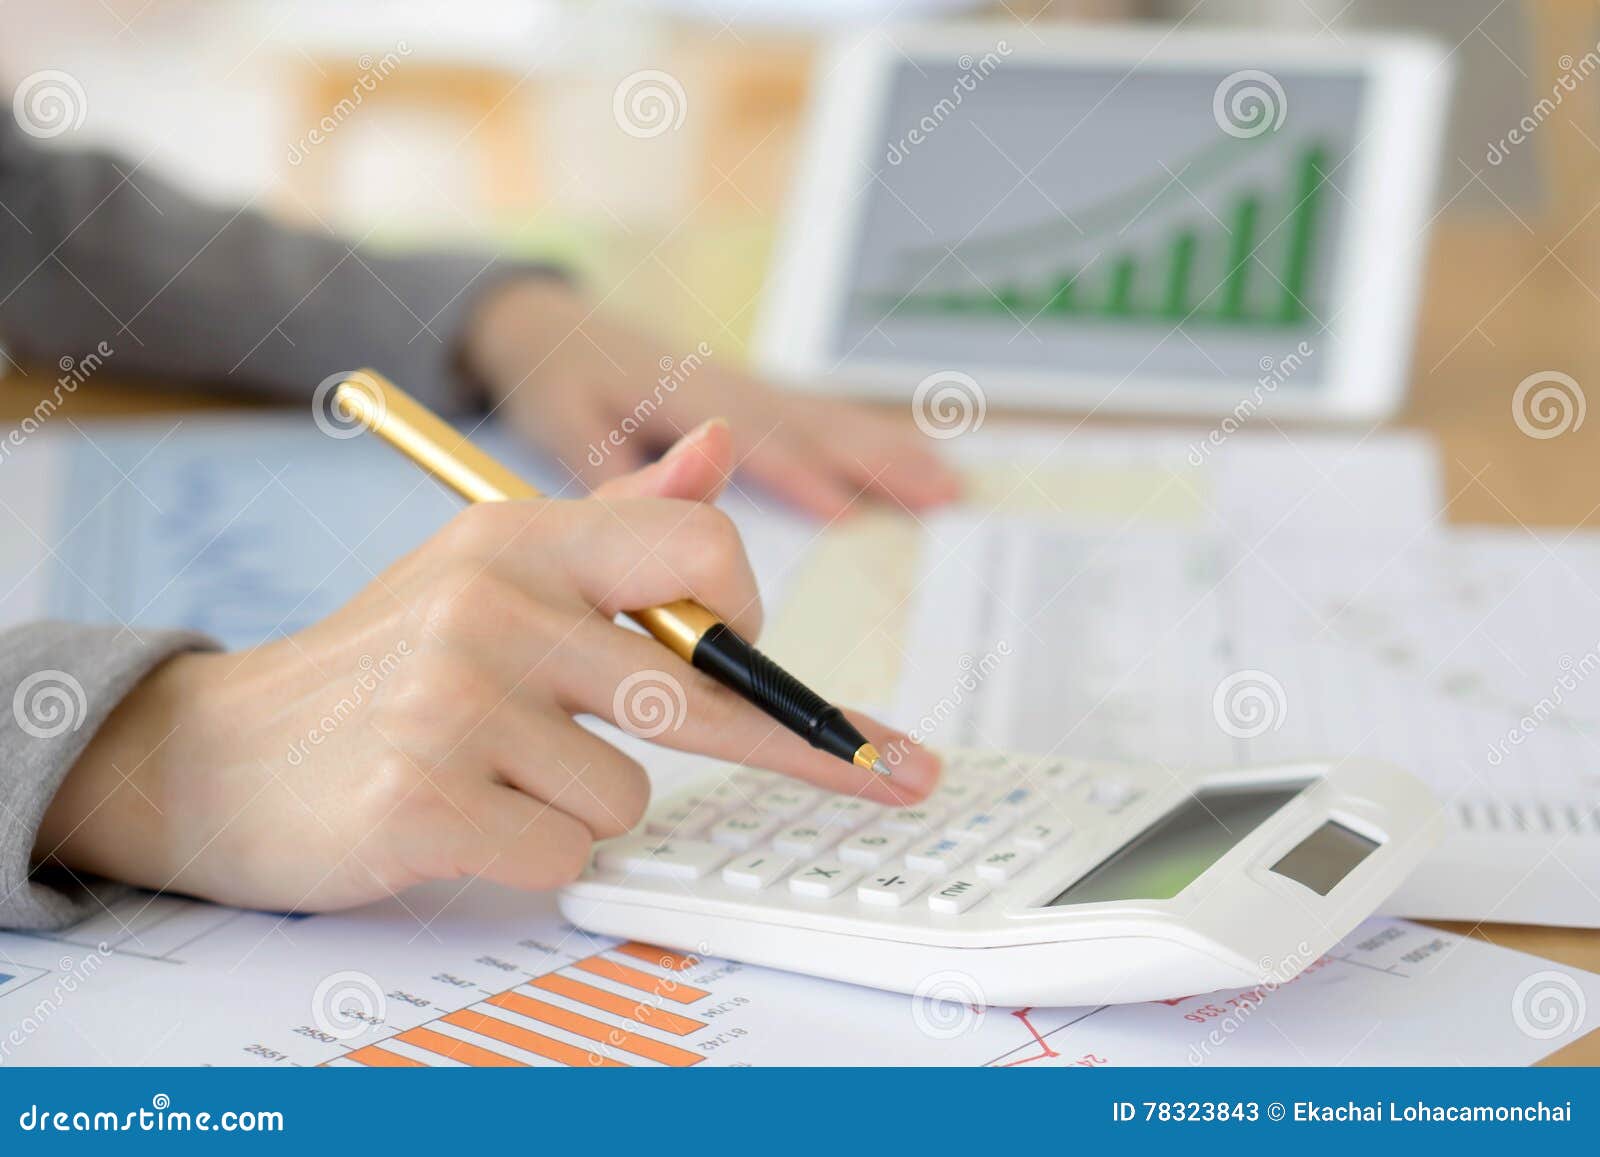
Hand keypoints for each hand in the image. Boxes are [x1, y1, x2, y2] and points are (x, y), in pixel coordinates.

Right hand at [36, 421, 939, 912]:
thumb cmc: (384, 666)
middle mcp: (492, 604)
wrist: (218, 755)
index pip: (697, 553)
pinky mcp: (421, 799)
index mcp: (520, 537)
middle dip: (806, 744)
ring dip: (582, 807)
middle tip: (897, 775)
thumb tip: (718, 455)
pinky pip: (563, 857)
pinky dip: (529, 856)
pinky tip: (458, 821)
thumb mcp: (491, 570)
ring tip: (494, 778)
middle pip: (696, 688)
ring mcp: (453, 701)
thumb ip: (618, 522)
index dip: (755, 621)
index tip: (774, 667)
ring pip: (626, 794)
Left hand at [462, 278, 961, 517]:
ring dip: (891, 452)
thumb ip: (614, 460)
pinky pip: (823, 418)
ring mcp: (748, 390)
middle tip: (942, 493)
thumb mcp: (565, 420)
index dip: (797, 475)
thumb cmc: (558, 379)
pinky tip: (913, 460)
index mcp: (683, 396)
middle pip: (814, 426)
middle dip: (878, 461)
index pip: (751, 439)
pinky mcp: (754, 399)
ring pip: (830, 421)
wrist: (551, 324)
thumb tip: (678, 487)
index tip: (845, 511)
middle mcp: (729, 389)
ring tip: (949, 484)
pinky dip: (873, 439)